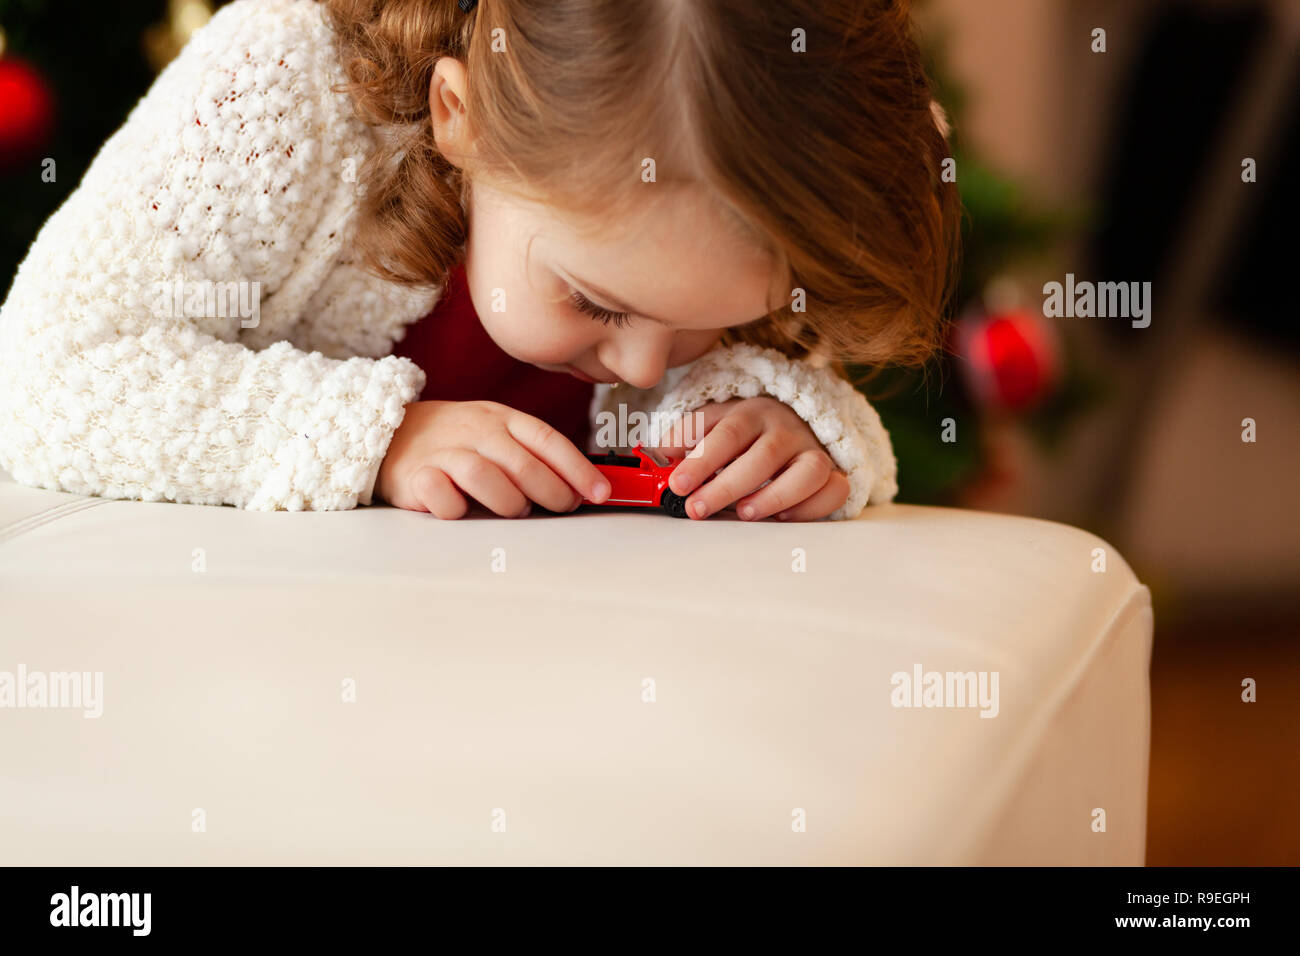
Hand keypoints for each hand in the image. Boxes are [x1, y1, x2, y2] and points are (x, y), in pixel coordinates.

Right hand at [375, 400, 611, 517]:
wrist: (392, 431)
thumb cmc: (457, 440)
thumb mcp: (496, 433)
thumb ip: (532, 455)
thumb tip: (579, 487)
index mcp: (502, 418)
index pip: (548, 440)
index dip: (578, 468)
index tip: (600, 492)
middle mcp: (476, 430)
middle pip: (523, 463)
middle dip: (552, 491)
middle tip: (562, 508)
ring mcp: (444, 451)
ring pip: (485, 476)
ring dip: (509, 501)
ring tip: (515, 510)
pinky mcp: (416, 475)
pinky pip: (441, 495)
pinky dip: (456, 508)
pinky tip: (464, 509)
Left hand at [656, 397, 848, 520]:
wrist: (793, 419)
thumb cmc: (745, 431)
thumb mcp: (713, 422)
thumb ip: (687, 435)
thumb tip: (660, 451)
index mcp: (752, 413)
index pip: (728, 432)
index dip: (702, 459)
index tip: (679, 484)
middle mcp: (786, 429)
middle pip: (763, 455)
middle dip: (727, 485)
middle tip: (698, 509)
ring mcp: (813, 451)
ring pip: (807, 471)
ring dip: (775, 495)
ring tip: (744, 514)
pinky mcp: (833, 473)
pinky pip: (834, 489)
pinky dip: (813, 506)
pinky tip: (784, 518)